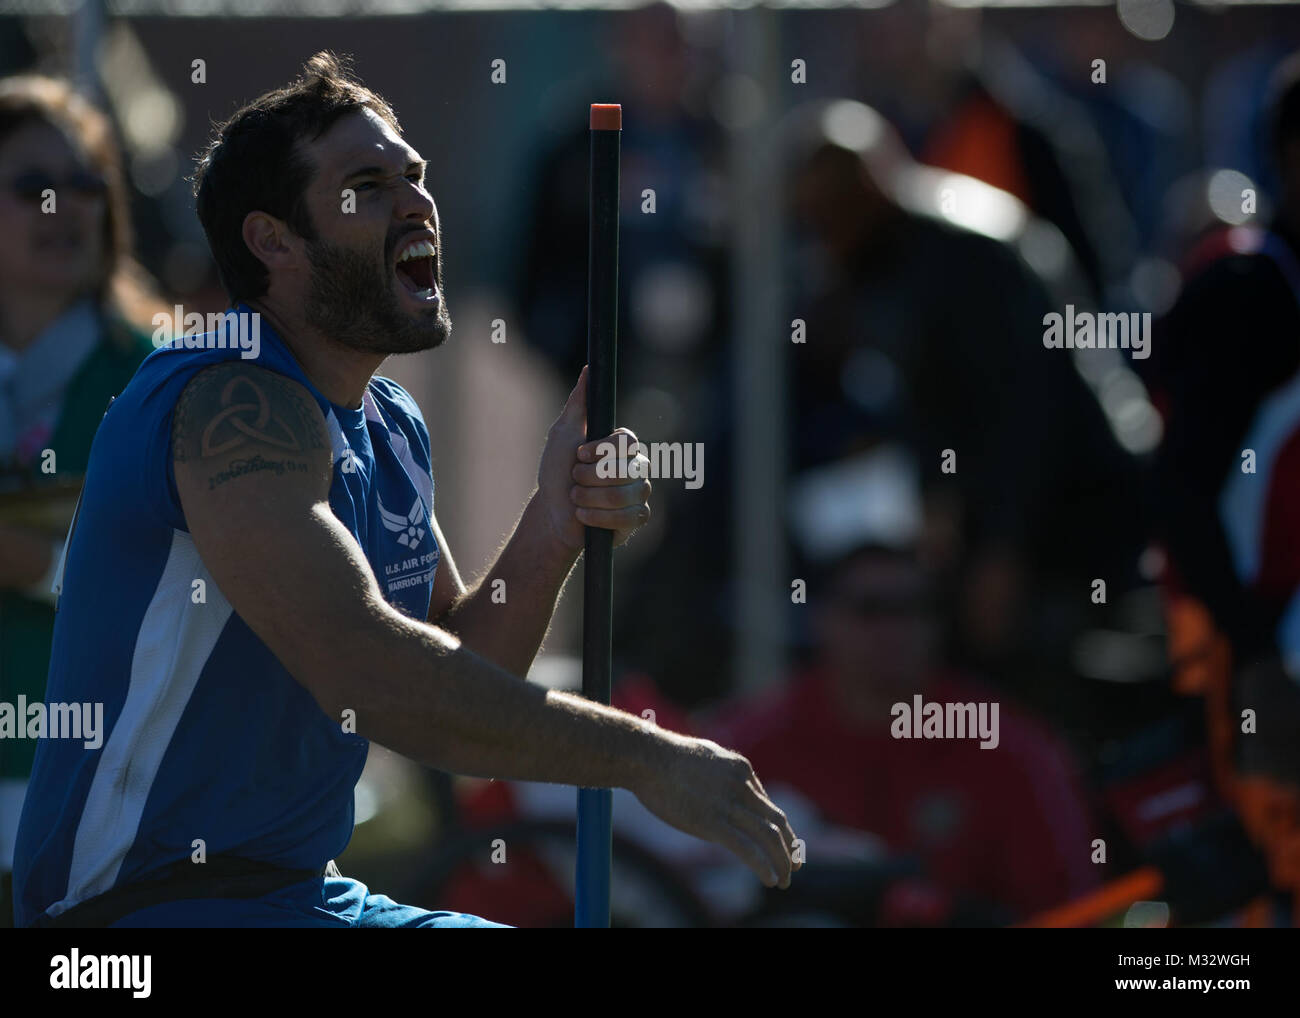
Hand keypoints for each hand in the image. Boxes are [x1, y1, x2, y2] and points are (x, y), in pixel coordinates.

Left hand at [536, 365, 651, 553]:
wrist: (552, 512)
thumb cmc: (557, 471)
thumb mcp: (562, 434)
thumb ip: (578, 404)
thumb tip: (589, 370)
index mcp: (623, 445)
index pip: (628, 441)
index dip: (602, 451)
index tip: (579, 455)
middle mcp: (636, 466)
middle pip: (624, 470)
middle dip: (589, 478)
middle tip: (574, 480)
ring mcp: (639, 493)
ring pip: (624, 495)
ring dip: (590, 498)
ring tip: (577, 499)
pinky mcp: (637, 518)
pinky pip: (629, 517)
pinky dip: (599, 518)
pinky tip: (585, 516)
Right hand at [634, 731, 800, 888]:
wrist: (646, 756)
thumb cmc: (664, 757)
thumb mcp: (704, 758)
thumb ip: (720, 775)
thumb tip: (721, 789)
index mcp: (741, 769)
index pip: (765, 803)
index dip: (773, 827)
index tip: (776, 843)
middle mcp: (741, 786)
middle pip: (776, 820)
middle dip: (789, 847)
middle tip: (795, 866)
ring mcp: (727, 804)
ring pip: (767, 836)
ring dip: (781, 862)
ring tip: (785, 881)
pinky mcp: (711, 822)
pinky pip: (746, 848)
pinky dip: (762, 866)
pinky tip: (770, 880)